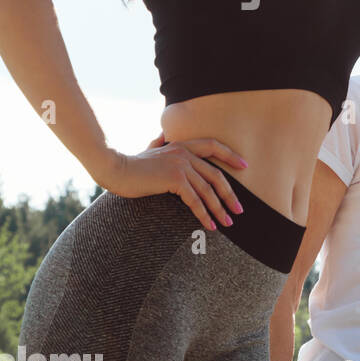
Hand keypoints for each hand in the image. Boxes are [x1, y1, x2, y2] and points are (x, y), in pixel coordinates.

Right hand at [100, 137, 247, 230]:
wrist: (113, 169)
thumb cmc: (129, 164)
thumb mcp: (148, 150)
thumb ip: (158, 143)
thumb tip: (162, 136)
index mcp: (181, 145)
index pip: (213, 146)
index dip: (230, 156)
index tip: (245, 166)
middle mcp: (184, 153)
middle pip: (216, 175)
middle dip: (230, 194)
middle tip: (239, 210)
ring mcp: (181, 165)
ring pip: (208, 190)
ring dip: (220, 209)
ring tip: (228, 223)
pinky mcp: (174, 179)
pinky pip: (195, 200)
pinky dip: (204, 214)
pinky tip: (209, 225)